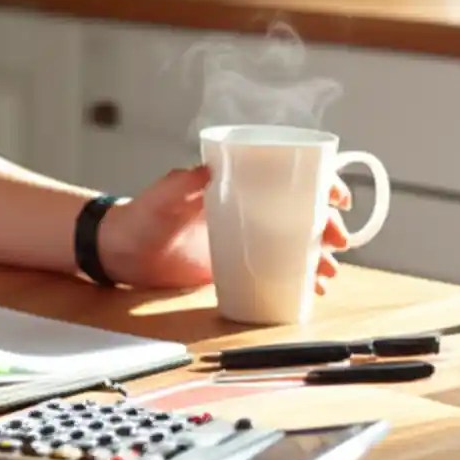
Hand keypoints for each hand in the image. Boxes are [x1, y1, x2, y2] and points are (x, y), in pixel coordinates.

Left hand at [97, 165, 350, 290]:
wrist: (122, 252)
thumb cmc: (141, 216)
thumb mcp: (163, 196)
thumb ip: (181, 184)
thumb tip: (205, 169)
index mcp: (237, 183)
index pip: (289, 176)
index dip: (320, 183)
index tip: (337, 198)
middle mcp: (248, 208)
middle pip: (301, 212)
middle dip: (327, 226)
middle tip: (337, 242)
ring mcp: (245, 237)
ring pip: (294, 243)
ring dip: (318, 256)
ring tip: (327, 274)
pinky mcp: (238, 264)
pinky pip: (276, 268)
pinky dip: (297, 278)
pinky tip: (310, 290)